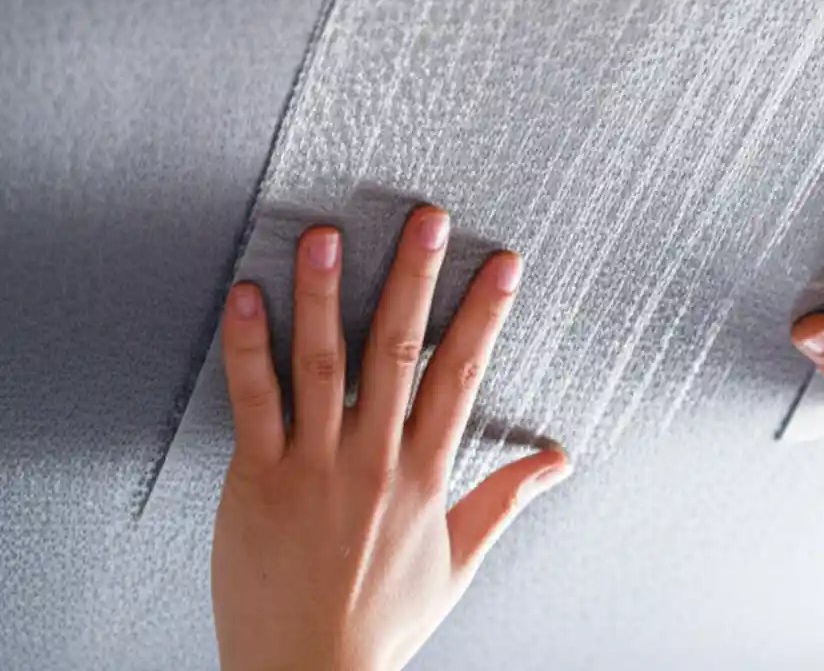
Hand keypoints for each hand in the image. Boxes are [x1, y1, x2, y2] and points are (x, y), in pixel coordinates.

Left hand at [212, 207, 571, 670]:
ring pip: (323, 365)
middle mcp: (374, 460)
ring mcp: (314, 467)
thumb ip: (506, 499)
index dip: (484, 314)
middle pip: (398, 353)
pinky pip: (252, 402)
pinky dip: (248, 346)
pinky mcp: (258, 480)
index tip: (502, 265)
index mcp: (425, 474)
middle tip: (426, 221)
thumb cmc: (383, 620)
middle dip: (414, 280)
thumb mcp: (459, 560)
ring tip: (327, 236)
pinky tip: (248, 296)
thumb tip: (557, 461)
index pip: (462, 375)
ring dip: (326, 295)